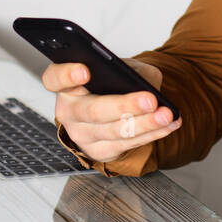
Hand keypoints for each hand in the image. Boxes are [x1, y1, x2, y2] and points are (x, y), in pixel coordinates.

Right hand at [42, 57, 180, 163]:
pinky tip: (167, 124)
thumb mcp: (117, 69)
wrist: (114, 107)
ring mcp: (81, 135)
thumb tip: (142, 83)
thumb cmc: (112, 82)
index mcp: (66, 84)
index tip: (84, 71)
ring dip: (145, 124)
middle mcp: (68, 111)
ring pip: (113, 132)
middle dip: (124, 106)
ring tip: (165, 114)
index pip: (54, 78)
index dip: (66, 75)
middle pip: (92, 111)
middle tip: (149, 100)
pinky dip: (151, 134)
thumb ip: (123, 70)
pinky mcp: (99, 152)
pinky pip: (126, 145)